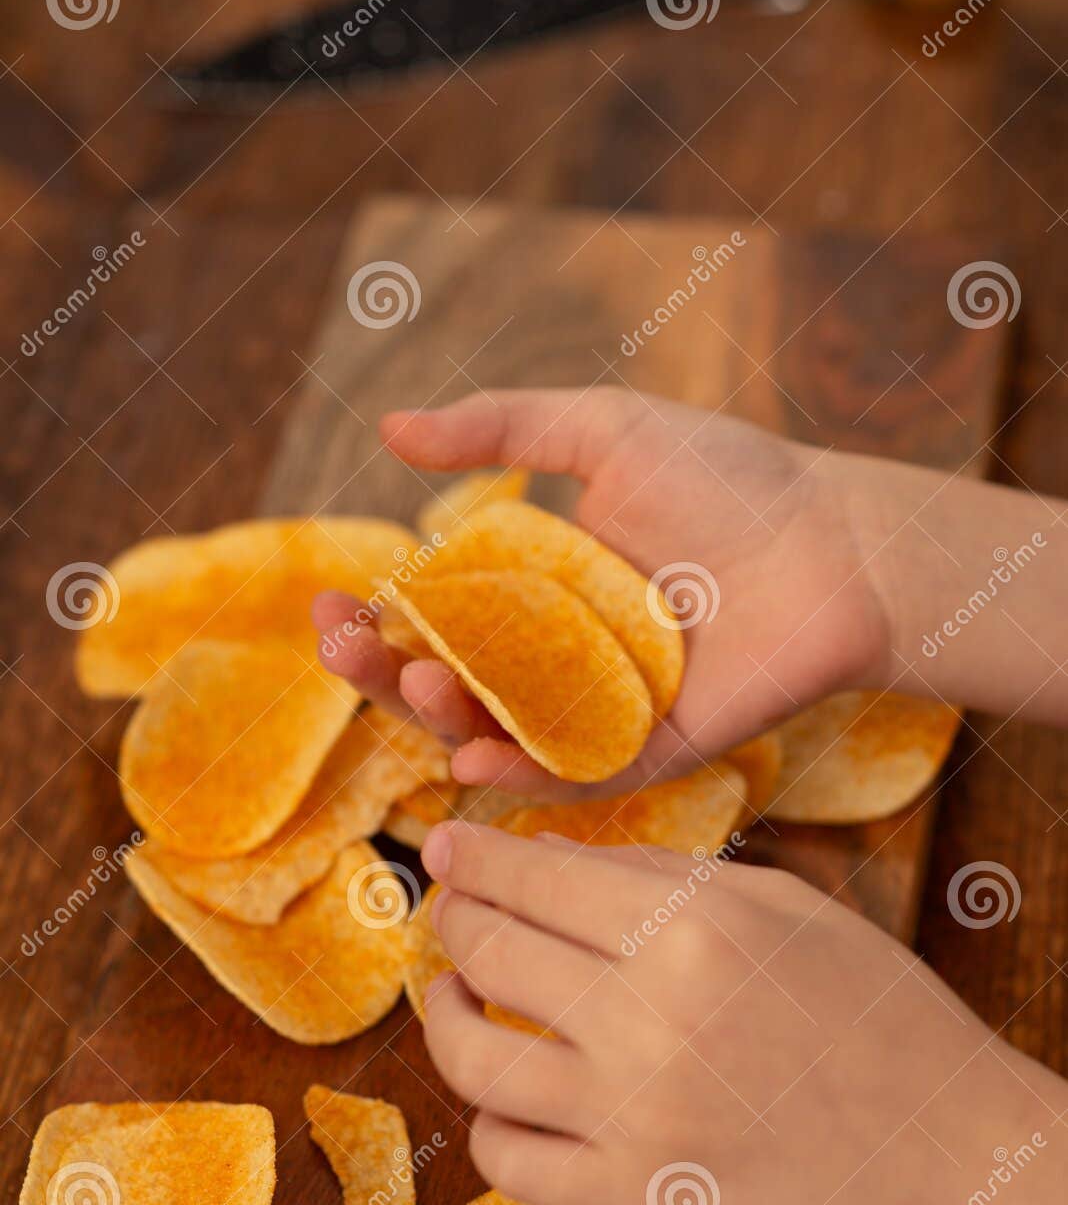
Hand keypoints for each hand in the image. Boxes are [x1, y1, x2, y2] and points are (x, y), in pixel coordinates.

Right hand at [314, 388, 891, 797]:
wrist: (835, 539)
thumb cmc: (727, 476)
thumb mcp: (602, 430)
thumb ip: (499, 429)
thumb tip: (386, 428)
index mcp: (533, 591)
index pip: (429, 619)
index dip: (373, 621)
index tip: (325, 609)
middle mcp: (555, 658)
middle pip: (447, 684)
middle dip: (384, 675)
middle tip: (343, 653)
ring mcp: (598, 710)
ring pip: (499, 734)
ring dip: (444, 721)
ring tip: (417, 681)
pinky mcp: (650, 753)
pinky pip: (575, 775)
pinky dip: (525, 776)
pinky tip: (475, 762)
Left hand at [419, 821, 1067, 1204]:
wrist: (947, 1155)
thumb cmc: (876, 1014)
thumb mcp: (784, 905)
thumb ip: (657, 874)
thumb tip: (543, 859)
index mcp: (690, 928)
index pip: (532, 877)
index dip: (471, 859)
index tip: (444, 851)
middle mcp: (649, 1019)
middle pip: (488, 953)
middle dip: (453, 922)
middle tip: (451, 913)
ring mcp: (635, 1119)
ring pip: (473, 1062)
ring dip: (444, 1018)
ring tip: (450, 997)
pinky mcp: (637, 1200)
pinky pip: (508, 1163)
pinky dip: (487, 1125)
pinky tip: (501, 1097)